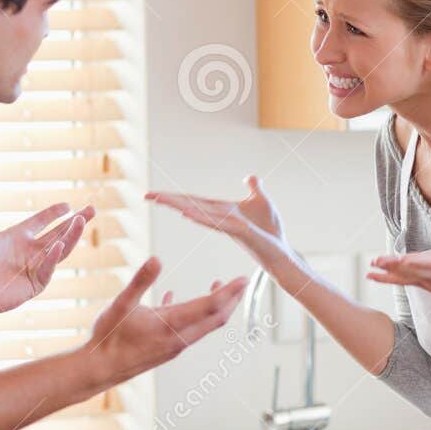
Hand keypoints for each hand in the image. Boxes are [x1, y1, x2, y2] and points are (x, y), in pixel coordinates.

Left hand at [0, 180, 92, 317]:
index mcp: (18, 237)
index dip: (54, 213)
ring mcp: (35, 268)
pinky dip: (54, 257)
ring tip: (82, 220)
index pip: (42, 222)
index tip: (67, 204)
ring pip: (60, 249)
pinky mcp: (36, 283)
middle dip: (76, 222)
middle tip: (92, 209)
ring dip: (72, 235)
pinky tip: (59, 244)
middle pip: (59, 233)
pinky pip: (49, 268)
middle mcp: (30, 251)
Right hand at [84, 258, 246, 384]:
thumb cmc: (109, 337)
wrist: (99, 370)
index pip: (210, 306)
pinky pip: (188, 330)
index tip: (244, 278)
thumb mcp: (121, 304)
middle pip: (216, 319)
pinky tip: (175, 298)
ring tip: (219, 289)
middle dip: (232, 300)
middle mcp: (179, 337)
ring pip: (205, 326)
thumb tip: (156, 259)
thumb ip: (140, 281)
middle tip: (242, 283)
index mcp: (171, 324)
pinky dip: (193, 314)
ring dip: (217, 308)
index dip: (229, 291)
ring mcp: (174, 345)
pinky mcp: (166, 348)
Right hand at [145, 175, 286, 261]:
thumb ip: (254, 189)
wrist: (283, 253)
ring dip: (179, 205)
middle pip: (191, 206)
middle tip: (147, 195)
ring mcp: (229, 226)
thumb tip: (249, 176)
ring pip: (199, 213)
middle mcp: (221, 218)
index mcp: (222, 211)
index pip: (195, 201)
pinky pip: (217, 223)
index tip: (155, 194)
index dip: (175, 197)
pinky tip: (185, 214)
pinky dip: (200, 217)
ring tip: (160, 200)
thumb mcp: (262, 202)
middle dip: (169, 200)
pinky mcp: (241, 232)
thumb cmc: (271, 232)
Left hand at [365, 203, 430, 328]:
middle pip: (412, 271)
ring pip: (406, 279)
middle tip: (374, 263)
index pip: (428, 263)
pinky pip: (407, 283)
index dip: (410, 261)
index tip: (394, 260)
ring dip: (387, 275)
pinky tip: (376, 276)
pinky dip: (392, 279)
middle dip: (392, 267)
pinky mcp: (430, 289)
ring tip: (368, 271)